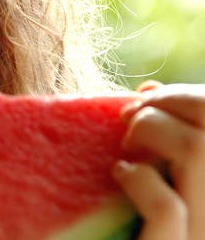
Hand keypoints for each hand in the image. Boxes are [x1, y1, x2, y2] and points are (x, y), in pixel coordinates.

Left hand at [114, 80, 204, 239]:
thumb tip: (150, 91)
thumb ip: (160, 142)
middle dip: (168, 105)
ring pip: (198, 152)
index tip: (149, 99)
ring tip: (126, 150)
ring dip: (153, 131)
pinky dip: (140, 179)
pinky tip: (121, 176)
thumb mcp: (151, 178)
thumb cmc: (120, 225)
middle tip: (129, 121)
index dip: (189, 96)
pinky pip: (168, 205)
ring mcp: (202, 235)